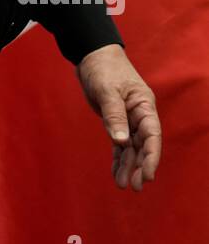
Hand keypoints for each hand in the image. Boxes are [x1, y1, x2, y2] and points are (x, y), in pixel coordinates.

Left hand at [76, 44, 160, 190]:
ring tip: (122, 185)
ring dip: (127, 165)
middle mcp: (139, 114)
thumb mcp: (107, 90)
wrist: (92, 56)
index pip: (152, 134)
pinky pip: (119, 144)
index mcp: (143, 105)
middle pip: (143, 145)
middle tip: (134, 187)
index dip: (151, 156)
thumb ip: (114, 115)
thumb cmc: (103, 68)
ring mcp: (128, 119)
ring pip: (131, 147)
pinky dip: (118, 158)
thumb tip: (121, 141)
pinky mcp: (115, 122)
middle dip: (139, 166)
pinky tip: (116, 173)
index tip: (148, 174)